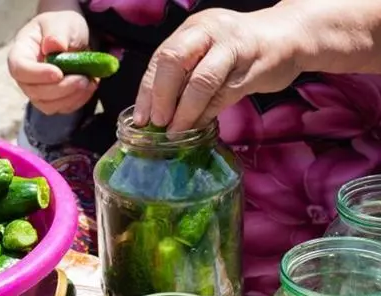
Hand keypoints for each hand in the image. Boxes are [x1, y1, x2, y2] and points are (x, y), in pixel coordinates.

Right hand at [8, 11, 96, 114]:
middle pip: (34, 92)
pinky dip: (78, 100)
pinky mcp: (52, 100)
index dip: (37, 75)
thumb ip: (57, 34)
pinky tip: (90, 85)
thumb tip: (53, 46)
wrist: (70, 35)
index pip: (19, 69)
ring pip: (48, 105)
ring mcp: (37, 90)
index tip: (58, 73)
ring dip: (71, 97)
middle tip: (83, 79)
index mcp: (20, 52)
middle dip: (61, 89)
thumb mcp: (61, 23)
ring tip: (89, 81)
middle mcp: (25, 76)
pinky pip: (62, 108)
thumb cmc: (61, 26)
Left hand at [134, 7, 305, 130]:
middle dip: (161, 96)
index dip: (147, 90)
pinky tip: (199, 127)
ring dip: (184, 111)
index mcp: (193, 28)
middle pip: (174, 61)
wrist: (291, 37)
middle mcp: (210, 32)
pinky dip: (207, 114)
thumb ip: (184, 75)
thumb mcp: (208, 52)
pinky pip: (224, 95)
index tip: (141, 118)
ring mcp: (233, 47)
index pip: (161, 57)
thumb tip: (156, 112)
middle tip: (156, 123)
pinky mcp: (254, 67)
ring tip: (175, 132)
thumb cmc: (241, 49)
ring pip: (201, 81)